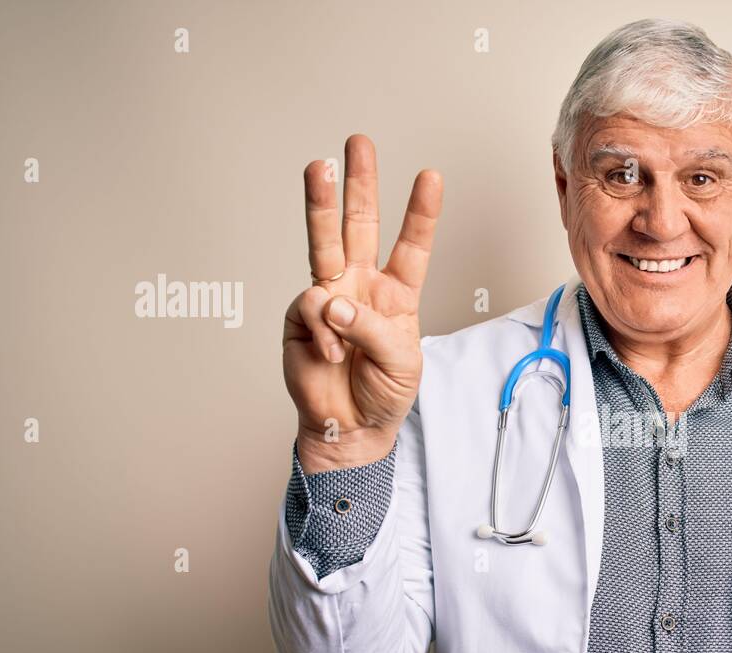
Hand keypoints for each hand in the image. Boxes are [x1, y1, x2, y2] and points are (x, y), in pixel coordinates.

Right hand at [282, 134, 441, 472]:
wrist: (351, 429)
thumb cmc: (384, 393)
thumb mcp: (401, 361)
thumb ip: (373, 328)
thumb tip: (333, 303)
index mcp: (397, 294)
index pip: (411, 246)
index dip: (420, 213)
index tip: (430, 176)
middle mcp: (361, 286)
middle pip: (359, 226)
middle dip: (358, 185)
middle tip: (357, 143)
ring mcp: (329, 298)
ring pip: (324, 242)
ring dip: (320, 203)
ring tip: (318, 167)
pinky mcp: (301, 319)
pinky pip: (313, 308)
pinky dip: (327, 333)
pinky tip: (333, 354)